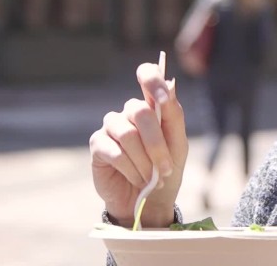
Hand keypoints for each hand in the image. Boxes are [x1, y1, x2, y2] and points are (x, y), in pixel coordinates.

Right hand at [89, 63, 188, 227]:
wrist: (150, 202)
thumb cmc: (166, 170)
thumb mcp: (178, 145)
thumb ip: (174, 116)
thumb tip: (170, 84)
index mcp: (152, 105)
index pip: (147, 74)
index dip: (153, 79)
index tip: (163, 98)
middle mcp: (129, 112)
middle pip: (140, 112)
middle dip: (157, 144)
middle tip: (166, 168)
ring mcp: (111, 127)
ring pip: (128, 134)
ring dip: (145, 161)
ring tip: (152, 178)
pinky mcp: (98, 145)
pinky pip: (115, 152)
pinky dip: (132, 169)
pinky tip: (138, 179)